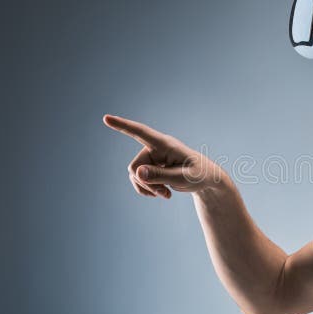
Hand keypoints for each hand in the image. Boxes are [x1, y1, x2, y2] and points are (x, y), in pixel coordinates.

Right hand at [103, 114, 224, 197]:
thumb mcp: (183, 178)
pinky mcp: (151, 166)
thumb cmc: (199, 174)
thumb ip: (160, 175)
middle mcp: (156, 148)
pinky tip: (162, 193)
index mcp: (165, 144)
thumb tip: (137, 173)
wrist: (206, 179)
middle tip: (164, 194)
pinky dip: (147, 189)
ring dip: (148, 188)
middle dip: (145, 183)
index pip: (141, 133)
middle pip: (135, 166)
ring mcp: (152, 157)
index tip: (106, 118)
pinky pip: (138, 179)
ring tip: (166, 194)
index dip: (123, 126)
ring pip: (135, 174)